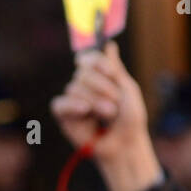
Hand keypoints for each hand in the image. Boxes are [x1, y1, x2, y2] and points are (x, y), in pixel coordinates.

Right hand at [51, 41, 160, 190]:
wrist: (124, 145)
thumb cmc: (130, 119)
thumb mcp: (127, 89)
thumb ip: (115, 68)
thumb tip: (109, 45)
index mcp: (100, 78)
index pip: (89, 59)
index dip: (97, 62)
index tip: (111, 73)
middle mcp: (85, 87)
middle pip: (82, 73)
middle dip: (102, 87)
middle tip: (115, 105)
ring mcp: (74, 101)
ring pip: (74, 88)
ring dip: (94, 101)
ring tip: (108, 115)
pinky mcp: (64, 117)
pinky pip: (60, 104)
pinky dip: (72, 105)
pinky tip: (85, 111)